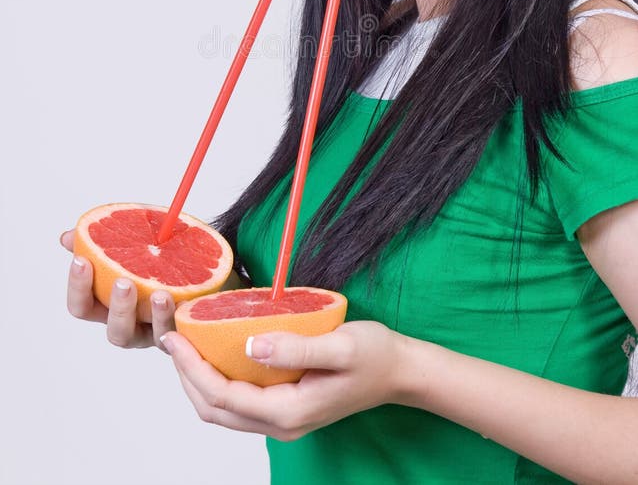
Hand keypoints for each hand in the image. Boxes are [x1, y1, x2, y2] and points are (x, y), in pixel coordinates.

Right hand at [60, 229, 175, 348]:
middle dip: (118, 308)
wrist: (201, 265)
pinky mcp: (184, 332)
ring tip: (159, 293)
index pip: (83, 306)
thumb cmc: (159, 254)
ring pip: (154, 338)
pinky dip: (179, 316)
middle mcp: (132, 324)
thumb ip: (102, 238)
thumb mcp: (134, 238)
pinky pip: (181, 331)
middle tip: (123, 282)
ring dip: (153, 315)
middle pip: (115, 332)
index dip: (78, 287)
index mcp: (111, 305)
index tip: (82, 259)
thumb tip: (67, 237)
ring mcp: (158, 332)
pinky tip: (183, 299)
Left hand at [160, 320, 401, 439]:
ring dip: (198, 381)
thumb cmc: (375, 355)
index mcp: (289, 412)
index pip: (223, 395)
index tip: (174, 337)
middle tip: (170, 339)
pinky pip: (239, 402)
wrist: (400, 372)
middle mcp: (280, 425)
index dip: (192, 368)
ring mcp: (283, 421)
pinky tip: (216, 354)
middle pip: (214, 410)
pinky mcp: (285, 408)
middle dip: (185, 377)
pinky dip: (218, 381)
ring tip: (184, 345)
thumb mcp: (340, 345)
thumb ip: (296, 348)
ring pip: (223, 410)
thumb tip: (250, 345)